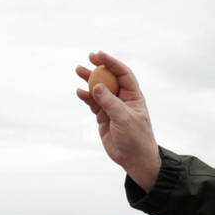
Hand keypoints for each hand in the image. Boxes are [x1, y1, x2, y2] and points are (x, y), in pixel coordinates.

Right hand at [76, 52, 161, 191]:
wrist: (134, 159)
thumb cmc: (135, 138)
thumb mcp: (124, 119)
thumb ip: (110, 102)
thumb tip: (96, 86)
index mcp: (133, 96)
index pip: (123, 74)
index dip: (112, 63)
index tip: (100, 55)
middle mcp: (123, 99)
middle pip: (110, 78)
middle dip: (99, 68)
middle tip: (88, 58)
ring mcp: (112, 107)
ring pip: (99, 90)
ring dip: (89, 80)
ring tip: (79, 70)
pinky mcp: (103, 117)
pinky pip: (93, 103)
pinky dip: (86, 97)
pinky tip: (80, 92)